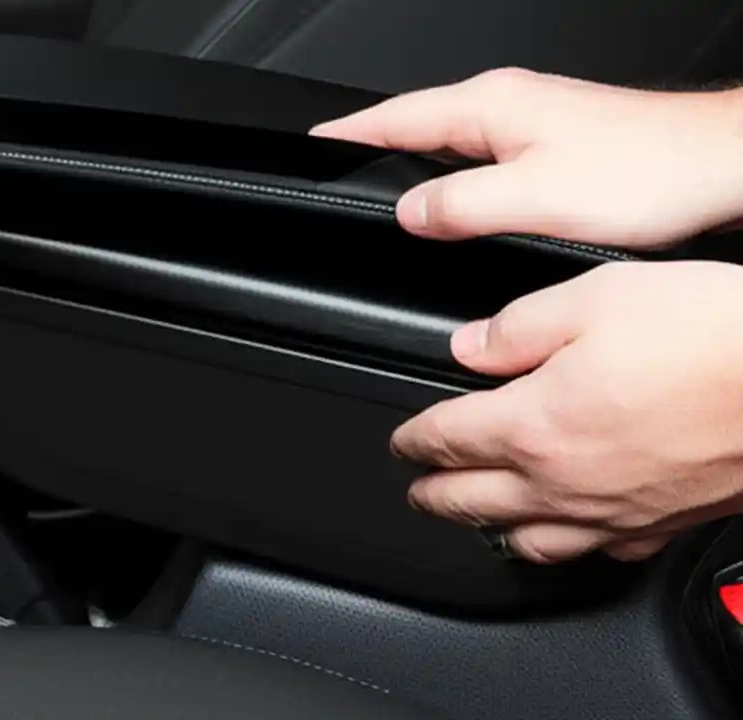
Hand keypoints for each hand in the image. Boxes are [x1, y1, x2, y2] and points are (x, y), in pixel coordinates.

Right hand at [310, 68, 742, 248]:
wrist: (715, 165)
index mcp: (491, 107)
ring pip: (451, 136)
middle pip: (418, 120)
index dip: (349, 135)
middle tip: (340, 165)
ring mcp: (533, 117)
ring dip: (415, 157)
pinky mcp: (555, 137)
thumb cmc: (645, 172)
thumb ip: (461, 204)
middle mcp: (509, 102)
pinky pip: (482, 151)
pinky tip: (458, 195)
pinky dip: (455, 170)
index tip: (314, 145)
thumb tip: (409, 213)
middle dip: (373, 142)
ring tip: (387, 183)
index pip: (395, 117)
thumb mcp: (535, 197)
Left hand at [394, 261, 742, 562]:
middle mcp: (565, 482)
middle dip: (431, 492)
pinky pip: (596, 553)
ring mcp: (613, 513)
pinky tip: (568, 530)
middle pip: (469, 502)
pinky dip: (568, 544)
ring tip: (474, 513)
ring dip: (488, 527)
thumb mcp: (593, 298)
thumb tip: (469, 347)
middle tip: (416, 486)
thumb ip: (517, 327)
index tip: (400, 440)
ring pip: (526, 541)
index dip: (411, 439)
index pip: (444, 440)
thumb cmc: (711, 337)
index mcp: (534, 424)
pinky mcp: (662, 527)